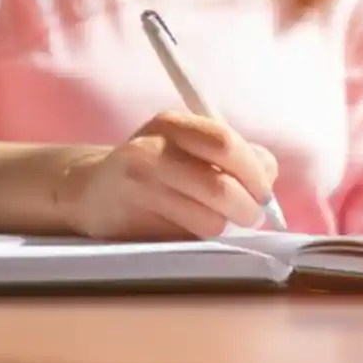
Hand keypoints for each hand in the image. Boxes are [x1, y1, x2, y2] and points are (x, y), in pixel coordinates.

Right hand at [56, 112, 278, 240]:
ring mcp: (138, 189)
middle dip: (248, 208)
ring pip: (208, 220)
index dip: (254, 172)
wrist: (93, 190)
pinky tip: (183, 227)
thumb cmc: (159, 168)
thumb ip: (235, 156)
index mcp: (172, 124)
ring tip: (211, 219)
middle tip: (252, 216)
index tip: (265, 192)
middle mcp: (150, 151)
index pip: (225, 143)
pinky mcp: (131, 224)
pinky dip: (197, 238)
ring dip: (222, 227)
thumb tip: (269, 176)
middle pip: (220, 186)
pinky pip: (186, 239)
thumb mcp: (190, 147)